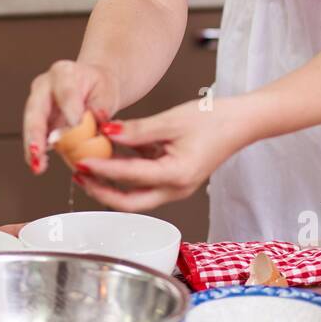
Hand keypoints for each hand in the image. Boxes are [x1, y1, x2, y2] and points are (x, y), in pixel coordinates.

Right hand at [23, 60, 119, 173]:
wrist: (92, 86)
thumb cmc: (99, 87)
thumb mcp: (107, 92)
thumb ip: (101, 108)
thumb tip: (96, 127)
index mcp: (64, 73)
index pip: (66, 92)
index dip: (70, 110)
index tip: (76, 127)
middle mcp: (44, 87)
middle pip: (36, 110)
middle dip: (36, 133)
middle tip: (39, 152)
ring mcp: (37, 104)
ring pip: (31, 126)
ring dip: (33, 147)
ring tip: (38, 166)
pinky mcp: (37, 122)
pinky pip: (35, 138)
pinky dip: (37, 153)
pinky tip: (40, 166)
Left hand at [70, 98, 248, 211]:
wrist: (241, 123)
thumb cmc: (214, 120)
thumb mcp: (171, 120)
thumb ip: (136, 130)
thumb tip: (107, 133)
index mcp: (176, 175)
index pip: (130, 177)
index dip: (103, 170)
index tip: (81, 163)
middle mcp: (176, 189)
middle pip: (130, 202)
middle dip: (101, 191)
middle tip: (79, 174)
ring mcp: (176, 187)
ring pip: (136, 195)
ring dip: (112, 184)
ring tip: (88, 167)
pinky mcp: (175, 179)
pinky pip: (146, 182)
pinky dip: (126, 173)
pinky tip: (111, 157)